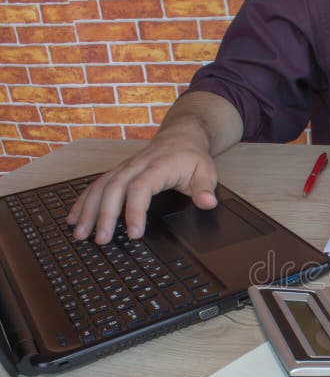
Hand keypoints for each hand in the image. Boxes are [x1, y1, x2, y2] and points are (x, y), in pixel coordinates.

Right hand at [66, 132, 218, 243]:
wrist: (181, 136)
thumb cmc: (192, 157)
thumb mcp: (207, 171)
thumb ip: (205, 188)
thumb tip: (208, 203)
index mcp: (158, 166)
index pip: (141, 188)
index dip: (135, 210)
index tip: (134, 232)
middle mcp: (137, 165)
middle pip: (114, 188)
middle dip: (105, 215)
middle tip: (101, 239)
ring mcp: (125, 167)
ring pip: (101, 186)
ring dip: (88, 210)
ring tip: (80, 233)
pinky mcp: (118, 171)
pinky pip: (96, 185)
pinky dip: (84, 201)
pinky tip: (74, 217)